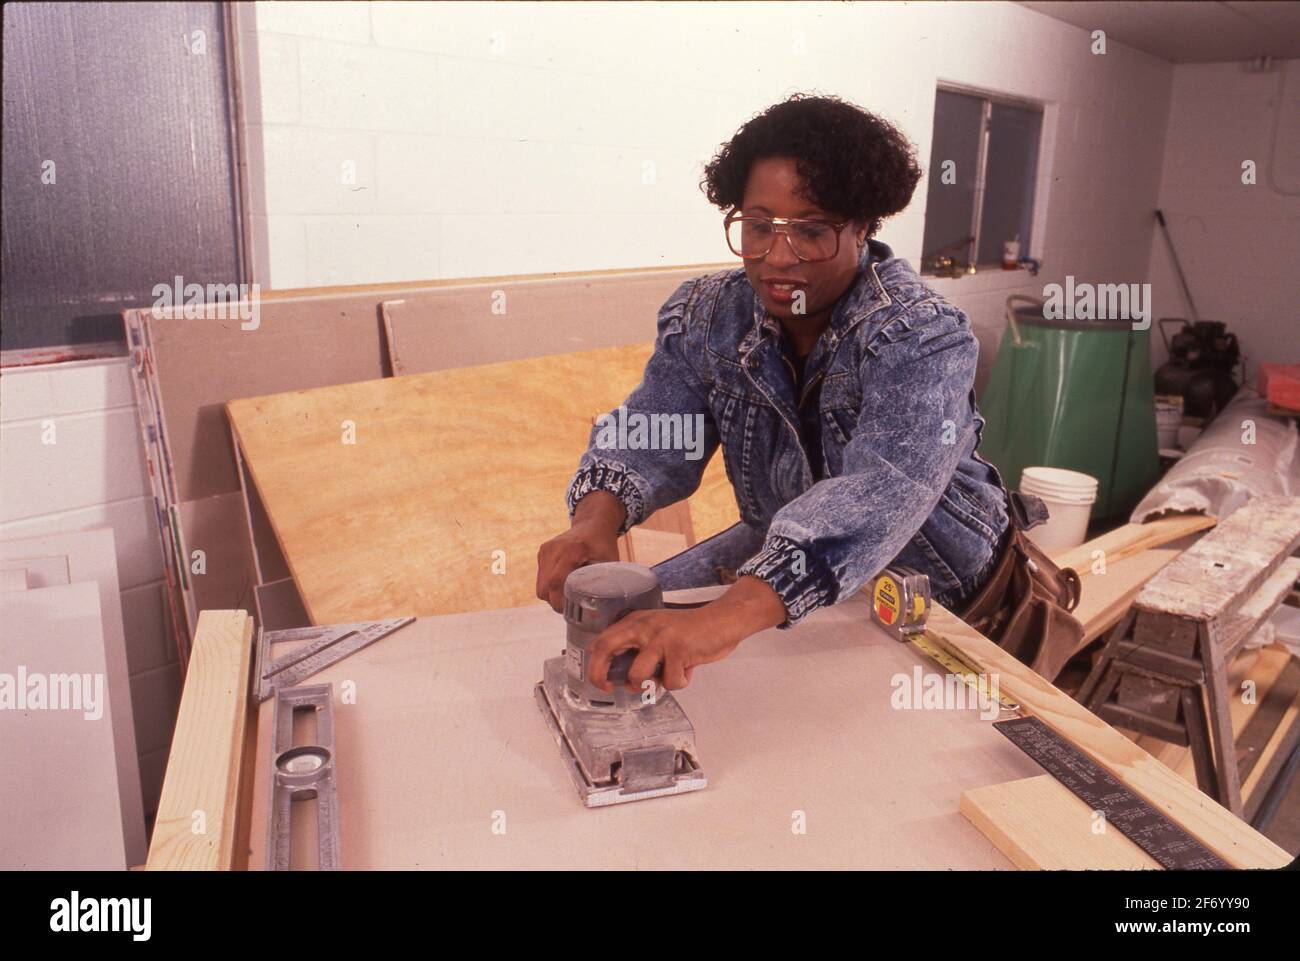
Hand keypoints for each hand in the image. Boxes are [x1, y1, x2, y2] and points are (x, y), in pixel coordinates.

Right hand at [535, 493, 624, 611]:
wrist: (592, 523)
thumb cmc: (603, 545)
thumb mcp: (609, 563)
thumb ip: (604, 583)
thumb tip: (603, 610)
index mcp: (572, 549)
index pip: (556, 582)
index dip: (560, 601)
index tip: (570, 612)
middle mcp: (555, 548)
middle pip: (545, 587)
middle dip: (556, 602)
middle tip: (572, 607)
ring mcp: (546, 550)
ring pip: (541, 586)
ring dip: (552, 595)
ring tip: (569, 594)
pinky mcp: (542, 552)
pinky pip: (541, 578)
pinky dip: (551, 586)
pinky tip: (565, 583)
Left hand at [586, 576, 787, 692]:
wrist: (723, 620)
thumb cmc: (691, 632)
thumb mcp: (660, 632)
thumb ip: (642, 650)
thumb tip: (625, 681)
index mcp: (636, 622)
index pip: (603, 639)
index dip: (595, 662)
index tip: (602, 680)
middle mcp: (644, 626)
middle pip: (606, 647)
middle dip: (599, 674)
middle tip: (609, 688)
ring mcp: (660, 638)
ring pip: (637, 675)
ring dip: (650, 685)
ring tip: (665, 677)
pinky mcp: (678, 649)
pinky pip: (670, 682)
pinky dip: (681, 682)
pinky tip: (689, 668)